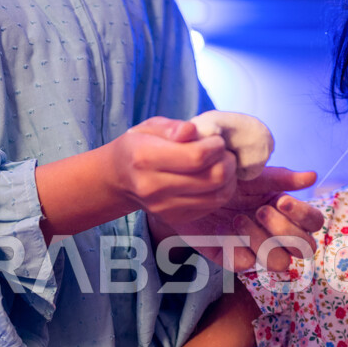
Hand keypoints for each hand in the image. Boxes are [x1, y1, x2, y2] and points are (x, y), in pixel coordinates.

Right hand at [105, 117, 237, 226]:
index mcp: (145, 158)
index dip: (215, 146)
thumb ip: (172, 127)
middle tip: (224, 153)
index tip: (216, 140)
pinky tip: (214, 180)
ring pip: (216, 196)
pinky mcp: (174, 219)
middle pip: (211, 179)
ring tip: (223, 165)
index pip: (196, 157)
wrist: (119, 179)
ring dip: (229, 179)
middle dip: (227, 162)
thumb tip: (192, 131)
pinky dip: (220, 192)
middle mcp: (153, 187)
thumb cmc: (138, 147)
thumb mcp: (149, 127)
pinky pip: (210, 207)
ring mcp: (163, 207)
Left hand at [149, 167, 324, 272]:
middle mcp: (278, 235)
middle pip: (305, 248)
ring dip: (260, 241)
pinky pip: (245, 264)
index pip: (314, 223)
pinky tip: (221, 232)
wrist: (190, 188)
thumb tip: (313, 176)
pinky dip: (234, 248)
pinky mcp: (234, 259)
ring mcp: (258, 250)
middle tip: (259, 211)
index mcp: (287, 211)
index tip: (281, 201)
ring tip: (236, 220)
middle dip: (283, 230)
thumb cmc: (226, 179)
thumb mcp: (253, 175)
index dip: (302, 215)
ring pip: (279, 262)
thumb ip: (281, 177)